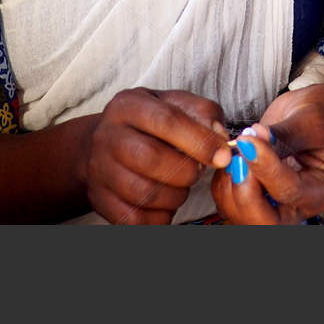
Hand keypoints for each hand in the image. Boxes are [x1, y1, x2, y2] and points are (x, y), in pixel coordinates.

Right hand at [78, 89, 232, 224]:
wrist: (101, 145)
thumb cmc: (147, 124)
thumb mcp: (172, 104)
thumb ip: (202, 113)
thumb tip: (220, 138)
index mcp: (129, 105)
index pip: (168, 120)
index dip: (200, 141)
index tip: (223, 156)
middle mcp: (108, 135)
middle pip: (153, 159)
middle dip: (187, 171)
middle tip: (197, 171)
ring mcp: (100, 170)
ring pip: (145, 193)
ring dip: (176, 196)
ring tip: (181, 185)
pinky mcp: (100, 200)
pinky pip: (136, 219)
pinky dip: (160, 216)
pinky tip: (166, 203)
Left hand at [211, 83, 323, 224]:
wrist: (320, 111)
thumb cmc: (323, 115)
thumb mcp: (309, 120)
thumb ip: (281, 136)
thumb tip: (250, 144)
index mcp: (321, 190)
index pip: (289, 191)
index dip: (265, 168)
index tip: (249, 141)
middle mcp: (298, 205)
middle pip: (265, 222)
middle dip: (245, 193)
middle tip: (239, 157)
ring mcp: (276, 204)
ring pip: (243, 216)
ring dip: (231, 185)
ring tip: (237, 150)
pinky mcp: (257, 197)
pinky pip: (231, 203)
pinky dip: (224, 182)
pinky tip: (233, 155)